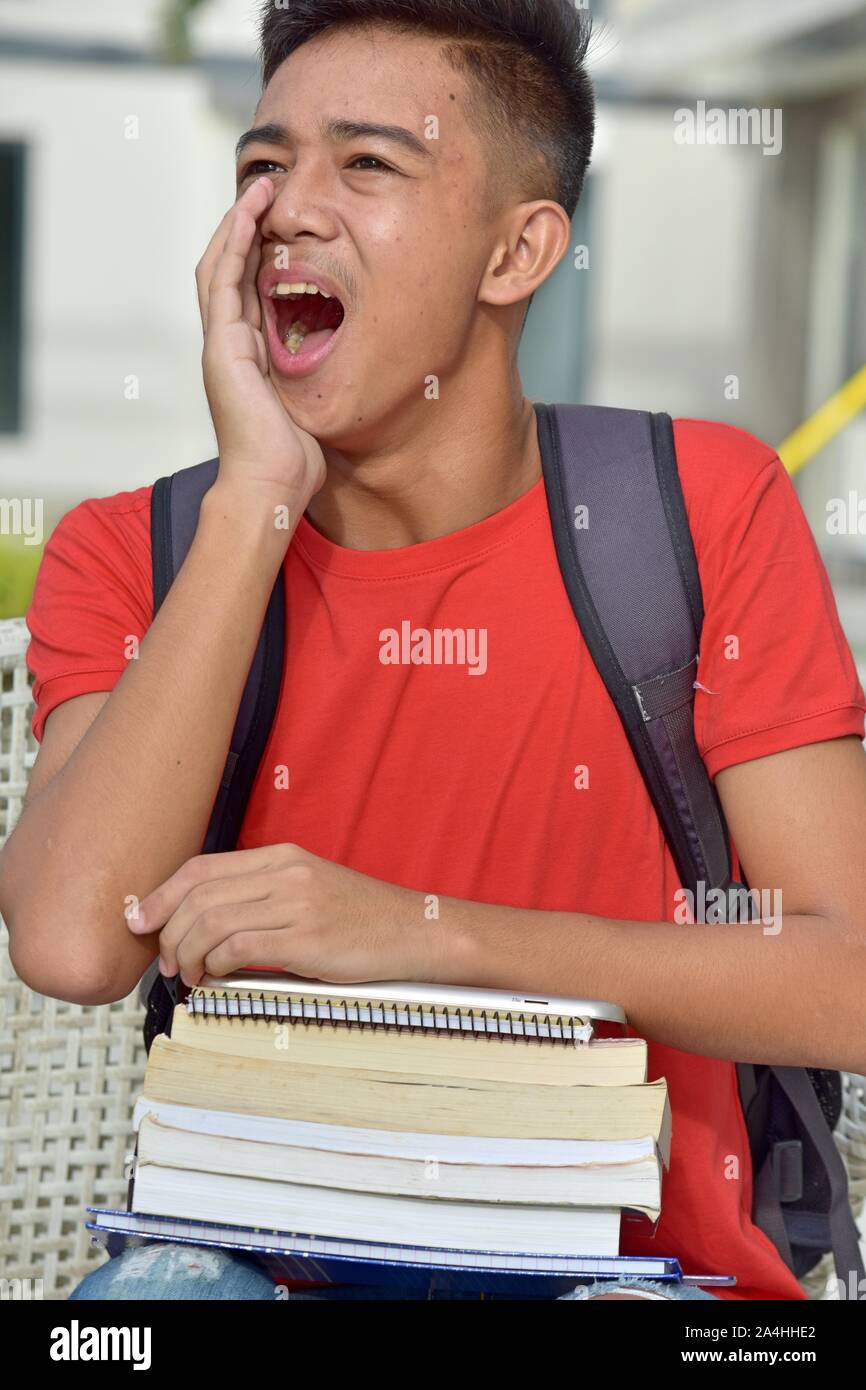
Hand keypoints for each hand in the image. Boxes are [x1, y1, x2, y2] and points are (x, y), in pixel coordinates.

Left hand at [128, 844, 438, 987]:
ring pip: (212, 921)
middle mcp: (286, 873)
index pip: (203, 868)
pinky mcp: (307, 939)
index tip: (139, 920)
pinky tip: (214, 978)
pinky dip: (214, 965)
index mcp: (283, 856)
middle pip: (199, 895)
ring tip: (188, 976)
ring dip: (187, 954)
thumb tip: (206, 924)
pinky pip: (238, 946)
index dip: (161, 895)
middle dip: (167, 932)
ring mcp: (297, 904)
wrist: (417, 933)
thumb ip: (264, 896)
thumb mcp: (310, 890)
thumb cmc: (363, 920)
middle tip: (164, 962)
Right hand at [196, 177, 325, 508]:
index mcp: (248, 353)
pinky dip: (234, 245)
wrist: (271, 484)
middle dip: (243, 224)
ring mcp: (221, 343)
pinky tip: (249, 216)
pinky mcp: (222, 346)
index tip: (280, 218)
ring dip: (236, 222)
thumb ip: (317, 377)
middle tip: (264, 187)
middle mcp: (229, 343)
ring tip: (256, 187)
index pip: (247, 286)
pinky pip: (223, 282)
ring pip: (220, 265)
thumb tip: (351, 365)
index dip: (259, 248)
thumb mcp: (311, 403)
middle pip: (227, 267)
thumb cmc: (292, 457)